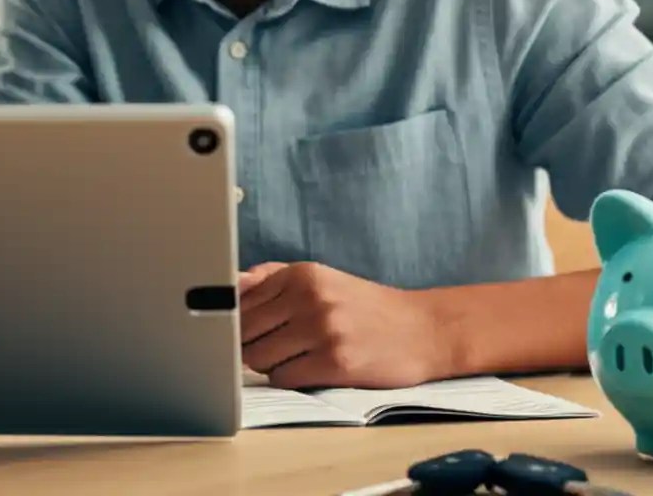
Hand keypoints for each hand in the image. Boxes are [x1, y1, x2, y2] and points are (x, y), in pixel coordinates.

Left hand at [238, 262, 450, 389]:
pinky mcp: (335, 362)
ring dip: (270, 364)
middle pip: (244, 333)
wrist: (423, 329)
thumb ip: (271, 278)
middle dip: (250, 346)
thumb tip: (229, 283)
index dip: (237, 323)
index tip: (247, 331)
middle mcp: (310, 297)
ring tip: (295, 357)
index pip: (240, 303)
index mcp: (302, 274)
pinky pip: (284, 378)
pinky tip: (310, 369)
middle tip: (274, 347)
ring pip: (259, 359)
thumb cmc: (363, 307)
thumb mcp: (320, 279)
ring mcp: (323, 329)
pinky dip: (289, 379)